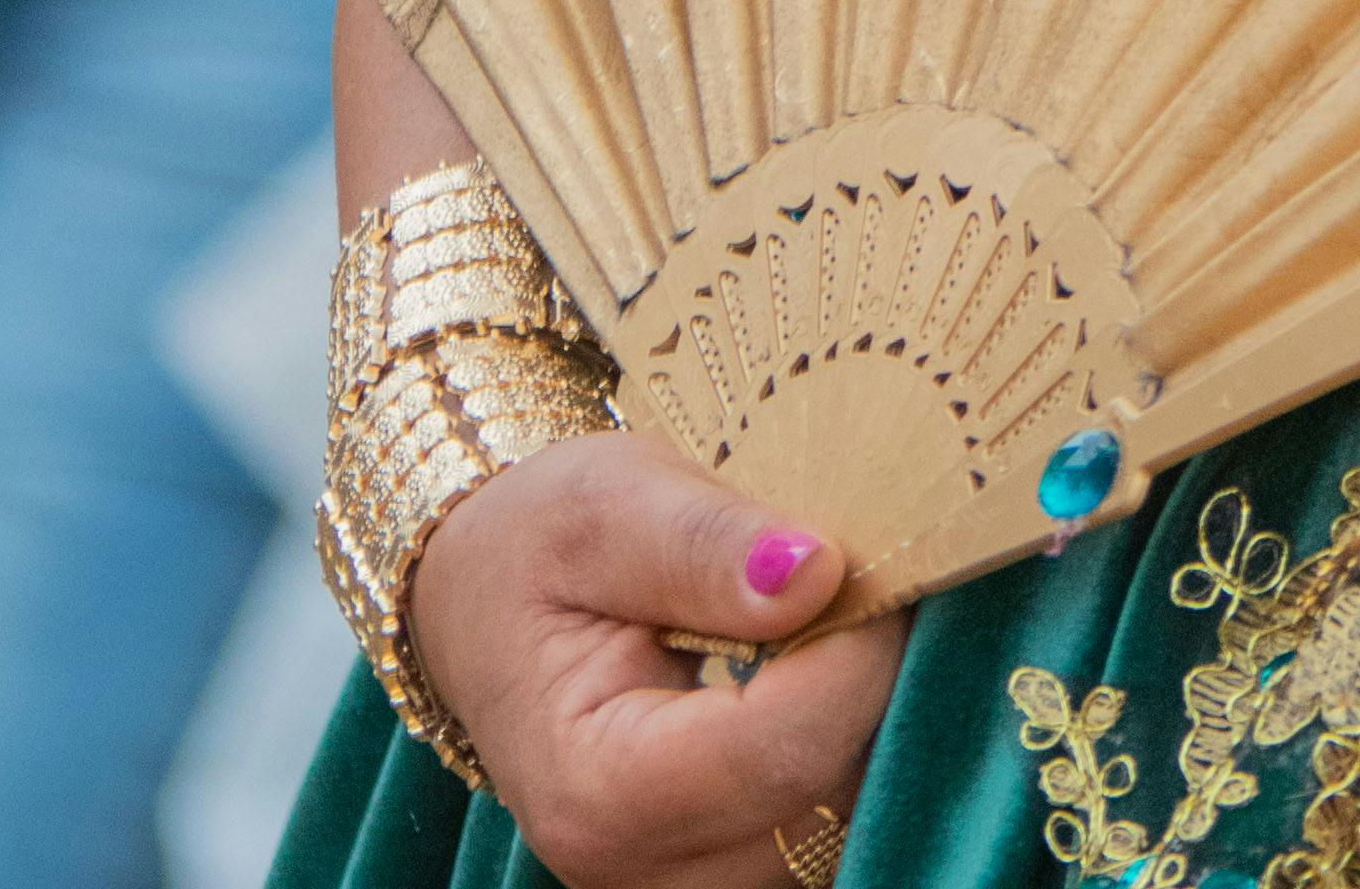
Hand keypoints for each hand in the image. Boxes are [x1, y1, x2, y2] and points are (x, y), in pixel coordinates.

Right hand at [403, 438, 901, 885]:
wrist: (481, 600)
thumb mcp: (604, 507)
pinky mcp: (719, 869)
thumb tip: (817, 571)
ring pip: (842, 824)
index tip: (874, 557)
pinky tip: (831, 670)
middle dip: (878, 685)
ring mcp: (681, 884)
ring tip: (844, 619)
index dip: (860, 650)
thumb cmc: (536, 545)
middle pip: (828, 801)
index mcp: (595, 790)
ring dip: (871, 719)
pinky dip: (850, 748)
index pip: (786, 748)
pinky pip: (826, 826)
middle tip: (874, 577)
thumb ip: (706, 543)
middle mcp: (635, 870)